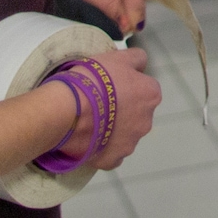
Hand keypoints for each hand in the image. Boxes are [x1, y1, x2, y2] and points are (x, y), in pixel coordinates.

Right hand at [63, 45, 160, 170]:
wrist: (67, 111)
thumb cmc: (93, 80)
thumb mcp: (117, 57)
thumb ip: (136, 58)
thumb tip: (141, 64)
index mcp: (151, 95)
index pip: (144, 88)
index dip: (126, 85)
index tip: (109, 86)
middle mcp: (146, 121)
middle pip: (136, 113)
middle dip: (122, 109)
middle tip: (98, 103)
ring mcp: (130, 143)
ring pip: (124, 134)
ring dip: (112, 130)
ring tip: (89, 122)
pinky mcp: (113, 160)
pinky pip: (111, 153)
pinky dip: (102, 148)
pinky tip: (89, 139)